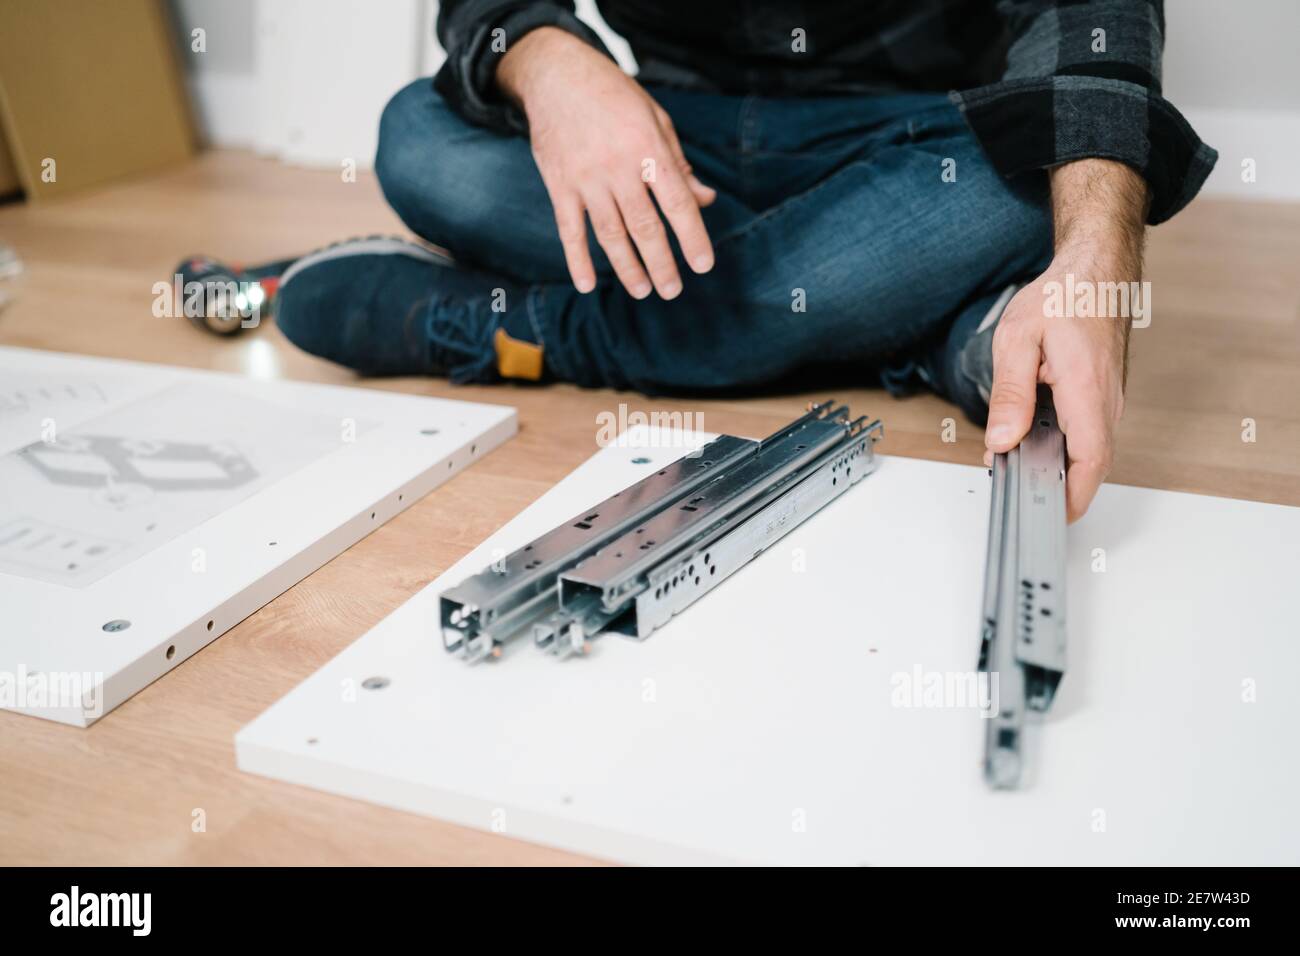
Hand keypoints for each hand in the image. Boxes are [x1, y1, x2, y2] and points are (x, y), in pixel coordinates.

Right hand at [497, 27, 715, 298]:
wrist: (556, 75)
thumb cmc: (614, 96)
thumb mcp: (655, 119)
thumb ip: (678, 164)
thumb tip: (705, 200)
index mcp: (648, 147)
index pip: (676, 201)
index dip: (692, 236)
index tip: (703, 265)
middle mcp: (617, 166)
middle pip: (644, 226)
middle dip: (660, 263)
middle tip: (672, 291)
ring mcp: (585, 178)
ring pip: (609, 234)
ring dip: (627, 267)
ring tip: (642, 291)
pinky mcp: (559, 185)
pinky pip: (569, 230)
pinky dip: (577, 259)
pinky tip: (587, 284)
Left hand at [983, 254, 1129, 521]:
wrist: (1095, 271)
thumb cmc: (1061, 297)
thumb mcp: (1018, 339)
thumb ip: (1009, 393)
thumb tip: (1001, 440)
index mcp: (1087, 390)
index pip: (1090, 461)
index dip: (1073, 497)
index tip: (1049, 518)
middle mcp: (1106, 401)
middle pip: (1090, 464)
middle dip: (1056, 487)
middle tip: (1014, 492)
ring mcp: (1108, 400)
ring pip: (1087, 450)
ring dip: (1054, 465)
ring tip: (1012, 464)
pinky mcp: (1102, 397)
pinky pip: (1085, 433)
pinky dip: (1059, 446)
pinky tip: (1027, 439)